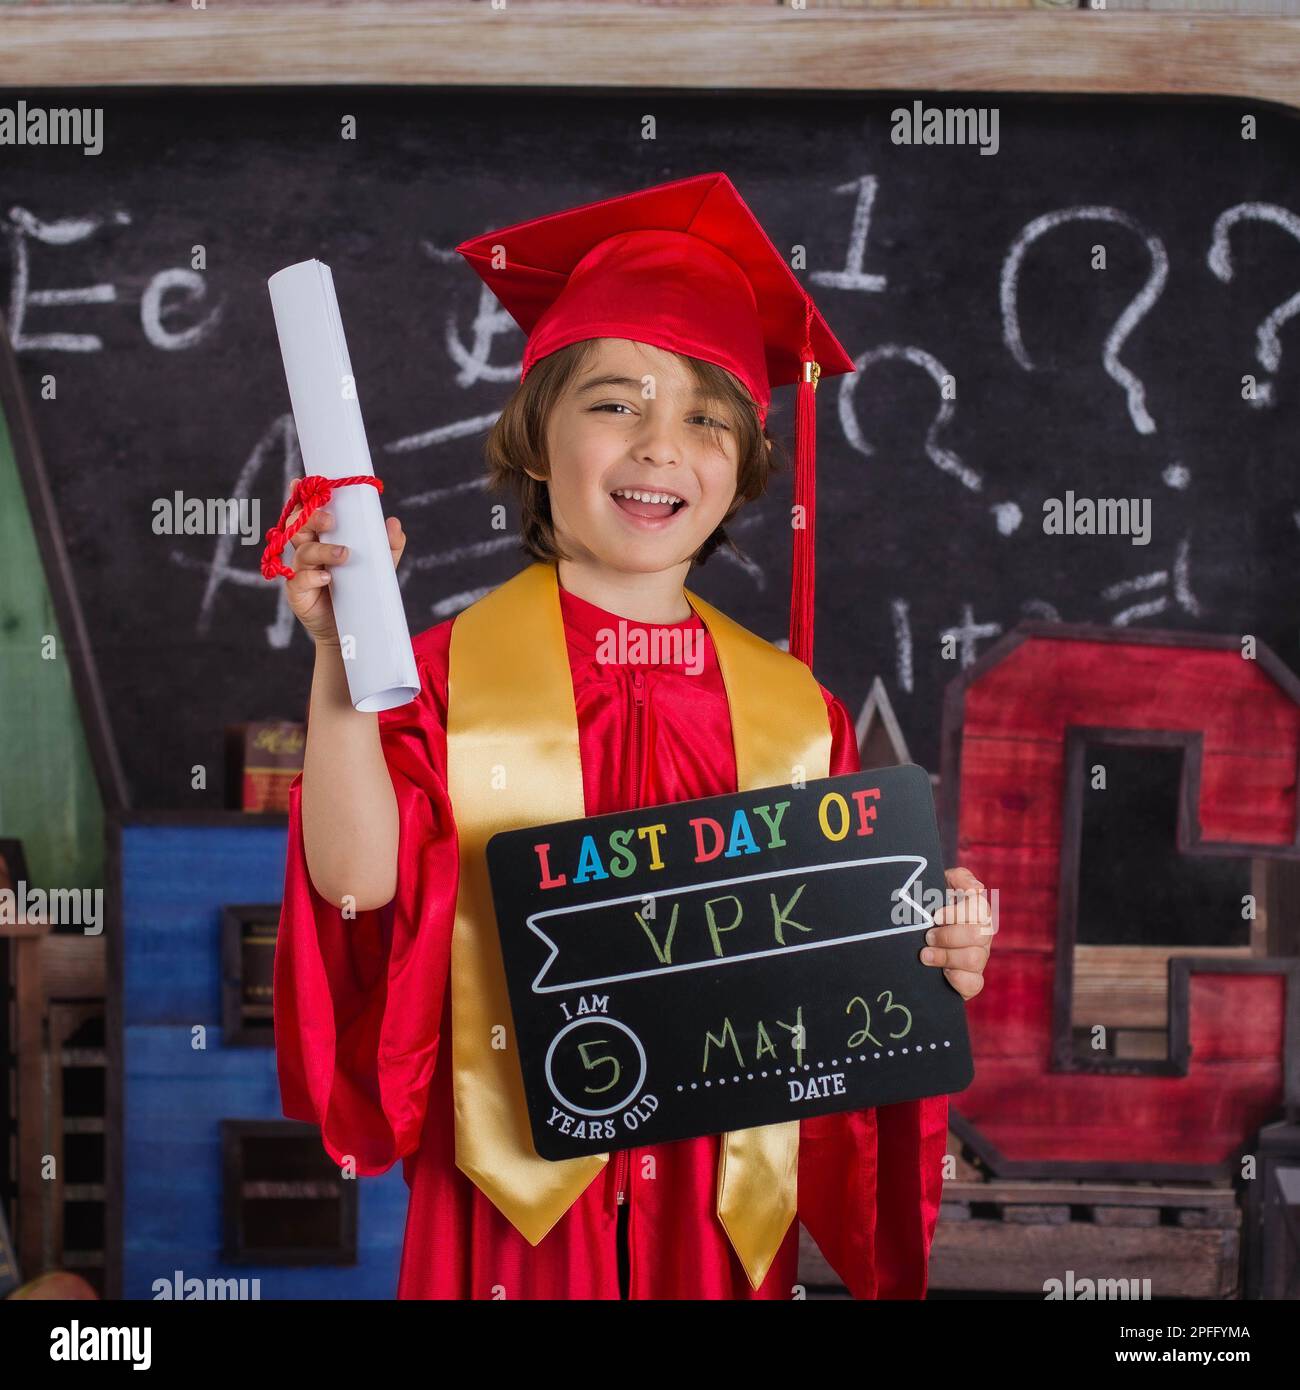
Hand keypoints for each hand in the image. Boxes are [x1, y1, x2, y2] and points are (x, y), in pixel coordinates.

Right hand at [282, 499, 406, 647]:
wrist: (354, 629)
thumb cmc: (362, 590)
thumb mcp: (380, 566)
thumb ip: (388, 545)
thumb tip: (393, 522)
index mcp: (322, 537)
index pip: (307, 512)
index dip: (301, 496)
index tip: (300, 483)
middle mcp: (307, 549)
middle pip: (298, 524)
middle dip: (311, 517)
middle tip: (331, 520)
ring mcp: (300, 570)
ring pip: (302, 550)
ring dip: (321, 549)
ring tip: (344, 554)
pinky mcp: (298, 593)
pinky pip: (298, 579)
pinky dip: (312, 576)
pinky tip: (327, 577)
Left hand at [920, 866, 993, 1001]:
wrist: (915, 935)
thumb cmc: (930, 908)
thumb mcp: (940, 885)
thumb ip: (958, 878)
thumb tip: (976, 888)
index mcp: (977, 912)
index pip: (980, 909)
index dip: (958, 913)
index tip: (936, 916)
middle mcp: (982, 936)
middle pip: (978, 935)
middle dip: (949, 936)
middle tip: (927, 936)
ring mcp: (979, 959)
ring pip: (974, 959)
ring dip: (946, 956)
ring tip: (925, 955)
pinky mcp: (971, 981)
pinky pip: (974, 984)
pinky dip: (957, 979)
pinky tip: (941, 973)